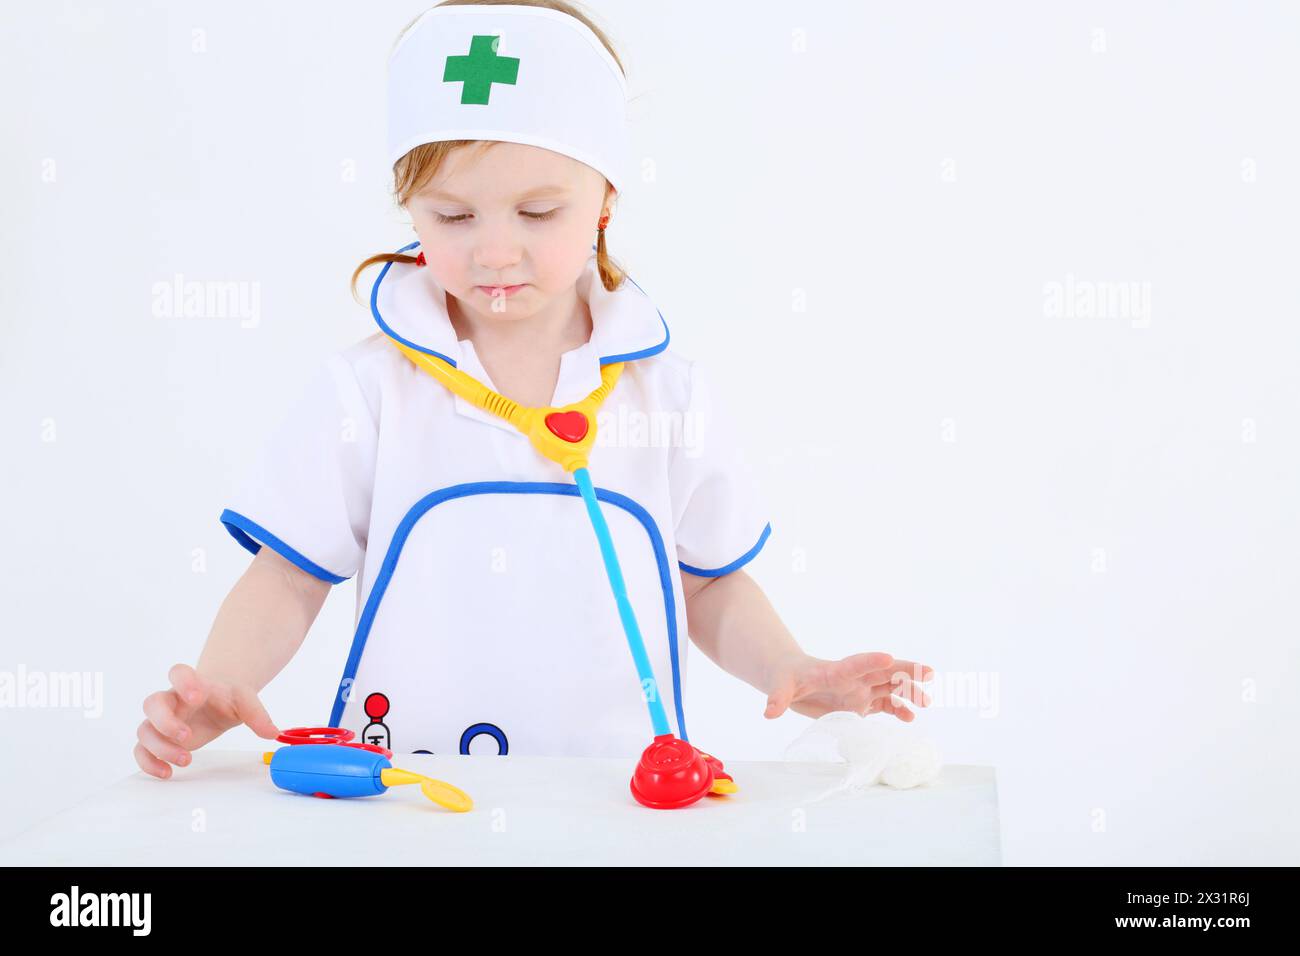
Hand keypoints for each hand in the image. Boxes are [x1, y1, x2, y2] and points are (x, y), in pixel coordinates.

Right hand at [134, 663, 279, 778]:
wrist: (218, 702)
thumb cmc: (227, 698)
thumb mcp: (245, 700)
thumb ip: (257, 714)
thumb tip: (272, 733)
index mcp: (193, 684)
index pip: (178, 672)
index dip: (183, 682)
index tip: (197, 696)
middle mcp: (172, 701)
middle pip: (152, 704)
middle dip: (165, 722)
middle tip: (187, 736)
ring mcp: (161, 720)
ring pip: (144, 730)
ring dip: (160, 747)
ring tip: (187, 760)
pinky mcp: (159, 740)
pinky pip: (140, 750)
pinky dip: (148, 763)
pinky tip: (167, 773)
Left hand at [763, 652, 933, 721]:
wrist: (790, 678)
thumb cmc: (786, 678)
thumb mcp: (779, 686)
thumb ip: (777, 697)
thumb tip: (769, 712)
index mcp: (835, 671)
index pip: (855, 664)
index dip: (871, 661)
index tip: (889, 658)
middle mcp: (853, 679)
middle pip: (884, 672)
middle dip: (905, 671)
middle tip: (928, 673)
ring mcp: (860, 690)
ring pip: (890, 688)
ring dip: (908, 693)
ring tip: (926, 702)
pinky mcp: (861, 703)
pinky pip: (885, 705)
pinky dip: (898, 710)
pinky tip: (910, 718)